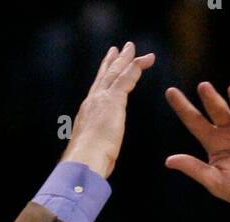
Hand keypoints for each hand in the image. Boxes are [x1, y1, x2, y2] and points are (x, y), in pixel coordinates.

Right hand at [62, 41, 154, 179]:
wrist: (83, 161)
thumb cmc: (86, 165)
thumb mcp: (90, 155)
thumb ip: (94, 152)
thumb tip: (97, 163)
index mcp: (86, 115)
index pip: (96, 93)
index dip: (102, 80)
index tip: (106, 70)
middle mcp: (92, 102)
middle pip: (103, 77)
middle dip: (111, 63)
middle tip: (117, 50)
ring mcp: (101, 99)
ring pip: (115, 73)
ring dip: (125, 59)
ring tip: (131, 47)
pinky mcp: (113, 99)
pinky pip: (127, 77)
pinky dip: (137, 67)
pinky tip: (146, 60)